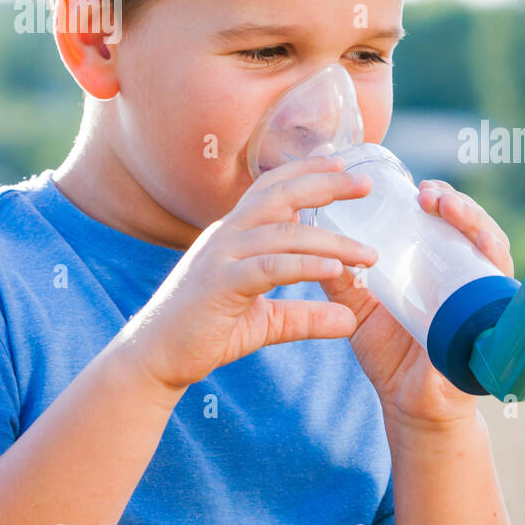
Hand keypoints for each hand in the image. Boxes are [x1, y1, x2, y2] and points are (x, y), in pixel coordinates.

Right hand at [120, 155, 379, 391]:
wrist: (155, 359)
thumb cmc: (205, 333)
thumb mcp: (266, 321)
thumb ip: (305, 316)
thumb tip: (350, 321)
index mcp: (235, 234)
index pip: (273, 189)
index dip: (306, 173)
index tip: (343, 165)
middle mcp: (228, 235)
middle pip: (281, 196)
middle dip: (326, 185)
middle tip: (366, 184)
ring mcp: (221, 256)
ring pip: (284, 234)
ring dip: (331, 242)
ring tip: (369, 254)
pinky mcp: (219, 284)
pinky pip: (268, 267)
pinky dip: (304, 266)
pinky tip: (334, 270)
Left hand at [319, 178, 514, 431]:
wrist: (409, 404)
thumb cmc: (391, 355)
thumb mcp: (360, 307)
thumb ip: (341, 276)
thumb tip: (308, 238)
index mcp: (436, 266)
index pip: (444, 220)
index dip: (434, 198)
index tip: (412, 186)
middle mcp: (463, 273)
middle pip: (470, 225)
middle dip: (453, 201)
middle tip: (426, 193)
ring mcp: (480, 293)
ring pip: (490, 243)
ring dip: (472, 219)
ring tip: (445, 205)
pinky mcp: (491, 316)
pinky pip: (502, 281)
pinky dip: (494, 256)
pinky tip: (481, 241)